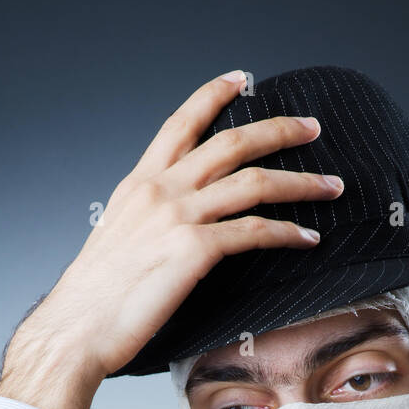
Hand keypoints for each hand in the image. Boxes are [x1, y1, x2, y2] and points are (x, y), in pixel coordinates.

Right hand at [0, 71, 342, 408]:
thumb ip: (149, 222)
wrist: (76, 329)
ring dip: (301, 182)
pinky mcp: (194, 250)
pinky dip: (288, 232)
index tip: (243, 78)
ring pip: (254, 182)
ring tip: (332, 186)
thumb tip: (174, 227)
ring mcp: (178, 216)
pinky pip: (255, 232)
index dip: (215, 94)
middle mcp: (161, 190)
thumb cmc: (94, 300)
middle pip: (232, 143)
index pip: (182, 122)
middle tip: (312, 128)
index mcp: (139, 184)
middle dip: (280, 130)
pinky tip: (308, 238)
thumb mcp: (117, 241)